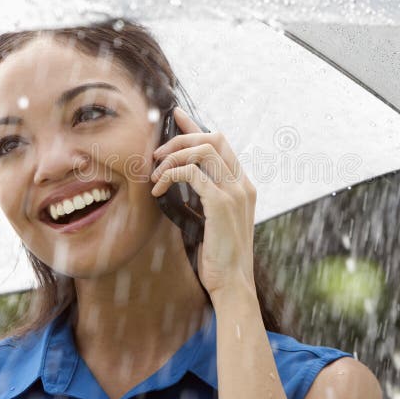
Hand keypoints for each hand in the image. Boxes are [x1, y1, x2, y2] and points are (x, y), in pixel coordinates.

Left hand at [151, 107, 257, 296]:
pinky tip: (158, 190)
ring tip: (156, 174)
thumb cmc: (220, 255)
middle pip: (214, 138)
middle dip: (181, 138)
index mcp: (243, 185)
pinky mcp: (221, 204)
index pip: (221, 143)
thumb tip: (183, 180)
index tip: (176, 115)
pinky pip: (192, 174)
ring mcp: (235, 192)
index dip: (196, 126)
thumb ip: (207, 197)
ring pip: (203, 150)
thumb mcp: (215, 220)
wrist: (233, 283)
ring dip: (174, 156)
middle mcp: (243, 184)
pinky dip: (170, 176)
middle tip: (157, 154)